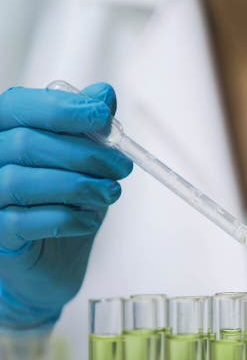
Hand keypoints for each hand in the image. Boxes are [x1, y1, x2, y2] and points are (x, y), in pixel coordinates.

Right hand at [0, 83, 132, 329]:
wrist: (51, 266)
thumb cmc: (62, 206)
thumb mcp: (84, 164)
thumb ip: (89, 128)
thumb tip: (103, 93)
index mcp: (2, 132)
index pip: (19, 106)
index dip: (62, 108)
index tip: (104, 117)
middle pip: (26, 143)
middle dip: (85, 153)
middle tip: (122, 167)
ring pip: (23, 181)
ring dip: (79, 185)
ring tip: (111, 194)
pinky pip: (25, 221)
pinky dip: (68, 218)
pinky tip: (91, 220)